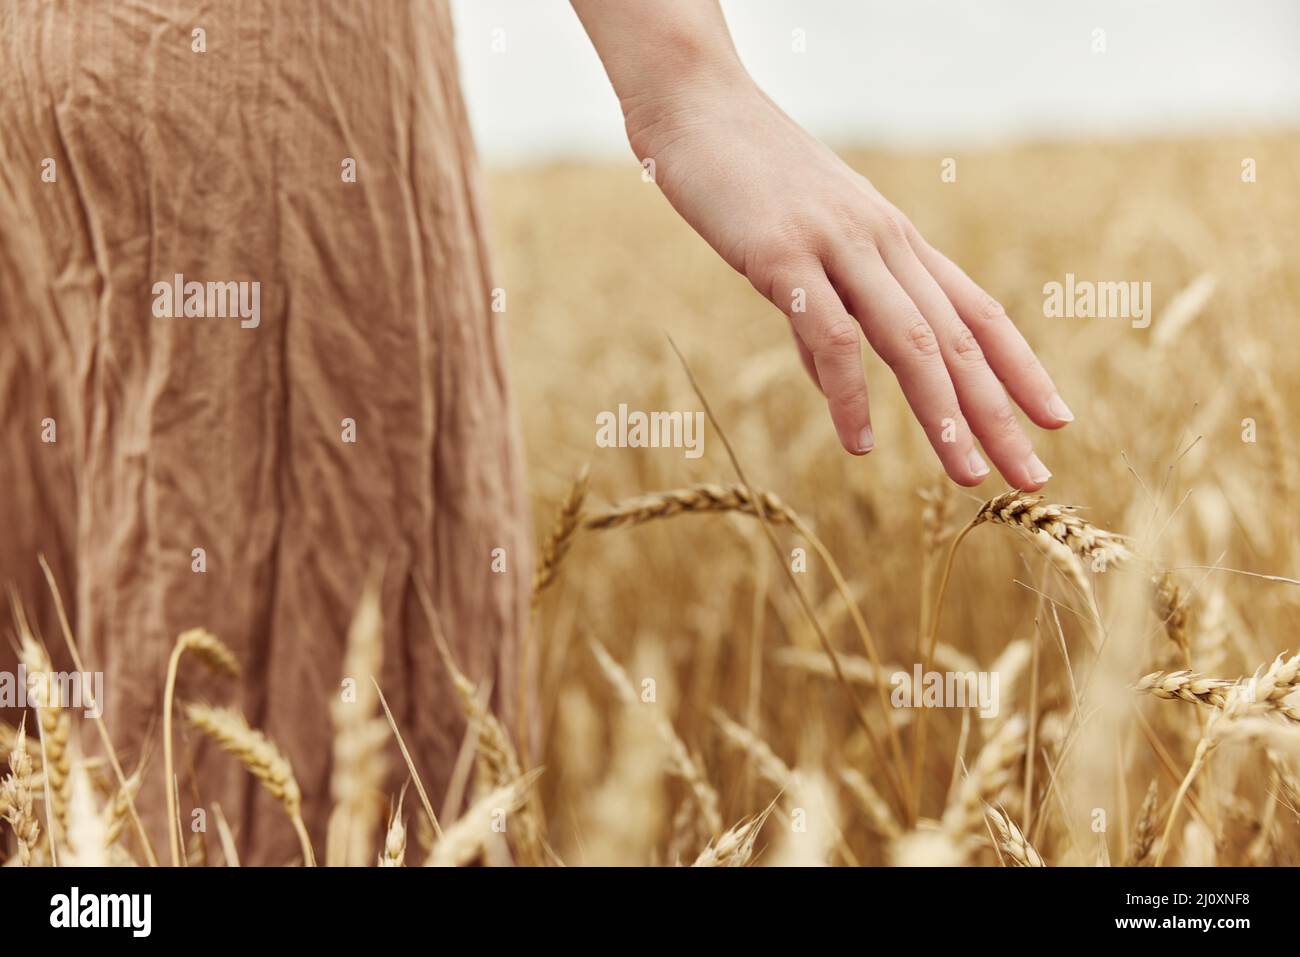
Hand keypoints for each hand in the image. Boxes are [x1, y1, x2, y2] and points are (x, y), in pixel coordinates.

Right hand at [623, 76, 1071, 489]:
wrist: (699, 107)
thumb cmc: (747, 178)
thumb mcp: (802, 247)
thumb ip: (822, 315)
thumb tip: (833, 379)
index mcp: (895, 242)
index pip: (977, 312)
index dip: (1021, 369)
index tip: (1056, 421)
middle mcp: (883, 244)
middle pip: (959, 339)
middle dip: (1000, 413)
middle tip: (1032, 478)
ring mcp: (838, 247)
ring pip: (911, 341)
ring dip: (945, 414)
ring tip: (969, 475)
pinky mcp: (783, 255)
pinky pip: (830, 336)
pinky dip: (850, 396)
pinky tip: (860, 445)